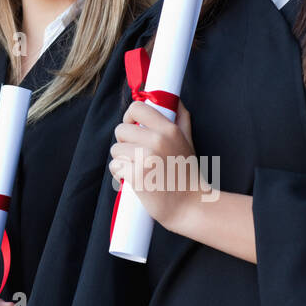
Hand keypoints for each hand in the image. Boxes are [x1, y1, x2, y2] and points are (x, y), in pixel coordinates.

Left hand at [108, 98, 203, 228]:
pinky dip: (120, 175)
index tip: (133, 128)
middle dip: (125, 143)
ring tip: (139, 169)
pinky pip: (115, 167)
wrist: (191, 206)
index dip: (130, 117)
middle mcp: (157, 140)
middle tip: (139, 156)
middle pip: (120, 130)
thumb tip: (174, 99)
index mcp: (168, 130)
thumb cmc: (187, 174)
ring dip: (122, 160)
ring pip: (115, 149)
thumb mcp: (187, 141)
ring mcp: (146, 158)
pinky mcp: (136, 175)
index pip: (137, 107)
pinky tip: (135, 180)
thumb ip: (181, 119)